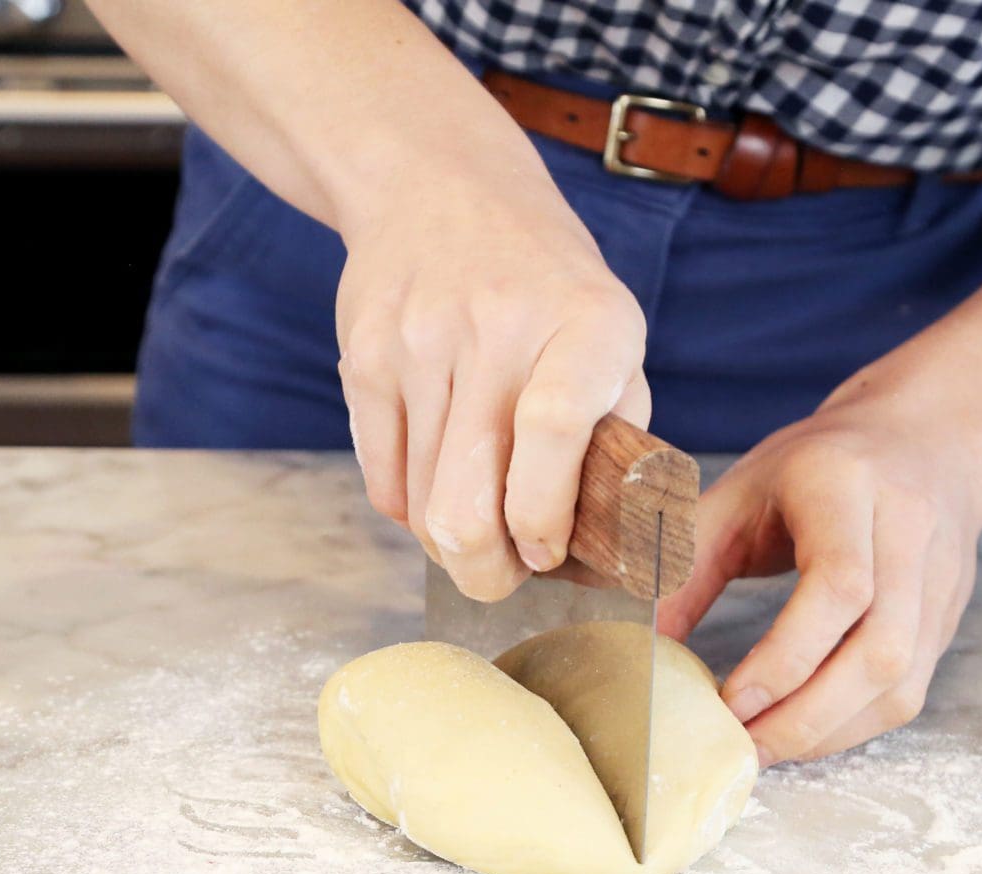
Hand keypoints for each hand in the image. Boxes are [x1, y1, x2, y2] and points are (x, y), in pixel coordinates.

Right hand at [335, 180, 650, 600]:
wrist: (441, 186)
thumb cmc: (547, 287)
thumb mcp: (612, 334)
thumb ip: (618, 432)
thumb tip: (607, 541)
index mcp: (586, 324)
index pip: (554, 429)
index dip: (546, 515)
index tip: (547, 551)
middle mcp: (499, 327)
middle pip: (467, 501)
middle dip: (485, 573)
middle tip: (503, 579)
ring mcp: (420, 342)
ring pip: (421, 506)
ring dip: (449, 545)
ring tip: (476, 532)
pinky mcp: (364, 358)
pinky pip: (382, 481)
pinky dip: (409, 510)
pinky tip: (436, 488)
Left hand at [659, 404, 981, 766]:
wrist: (925, 437)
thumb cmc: (818, 466)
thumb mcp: (739, 491)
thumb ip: (686, 562)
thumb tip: (643, 647)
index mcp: (848, 486)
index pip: (839, 585)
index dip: (786, 658)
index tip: (730, 702)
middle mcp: (909, 532)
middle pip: (879, 648)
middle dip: (806, 716)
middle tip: (742, 748)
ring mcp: (938, 581)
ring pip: (900, 682)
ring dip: (829, 731)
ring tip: (765, 749)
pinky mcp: (946, 620)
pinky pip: (907, 693)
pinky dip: (851, 726)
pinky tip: (804, 732)